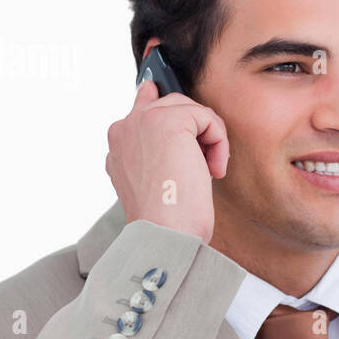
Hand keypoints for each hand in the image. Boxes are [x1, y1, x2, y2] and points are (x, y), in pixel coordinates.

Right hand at [105, 78, 229, 243]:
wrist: (166, 234)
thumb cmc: (167, 219)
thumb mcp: (160, 178)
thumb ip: (161, 147)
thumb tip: (180, 123)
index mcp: (118, 145)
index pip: (143, 105)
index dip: (168, 110)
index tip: (179, 117)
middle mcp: (124, 129)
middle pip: (173, 104)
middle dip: (196, 132)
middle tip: (202, 168)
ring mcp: (142, 121)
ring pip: (191, 110)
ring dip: (210, 140)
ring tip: (208, 171)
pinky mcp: (166, 121)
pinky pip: (207, 117)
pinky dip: (219, 144)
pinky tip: (213, 170)